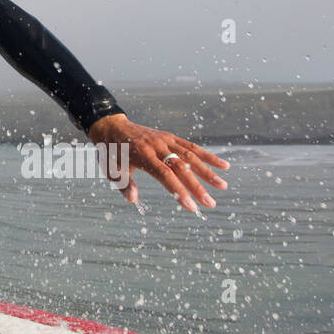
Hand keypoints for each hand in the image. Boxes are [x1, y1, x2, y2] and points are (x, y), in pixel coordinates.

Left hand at [86, 113, 230, 211]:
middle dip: (196, 187)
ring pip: (190, 156)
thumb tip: (133, 200)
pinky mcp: (170, 137)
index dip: (178, 190)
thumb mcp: (110, 170)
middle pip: (180, 167)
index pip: (164, 175)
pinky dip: (208, 155)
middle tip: (210, 204)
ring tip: (223, 186)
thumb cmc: (111, 153)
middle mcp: (156, 146)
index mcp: (142, 155)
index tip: (190, 206)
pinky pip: (191, 146)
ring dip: (207, 171)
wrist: (111, 127)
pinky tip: (223, 165)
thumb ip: (123, 184)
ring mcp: (165, 140)